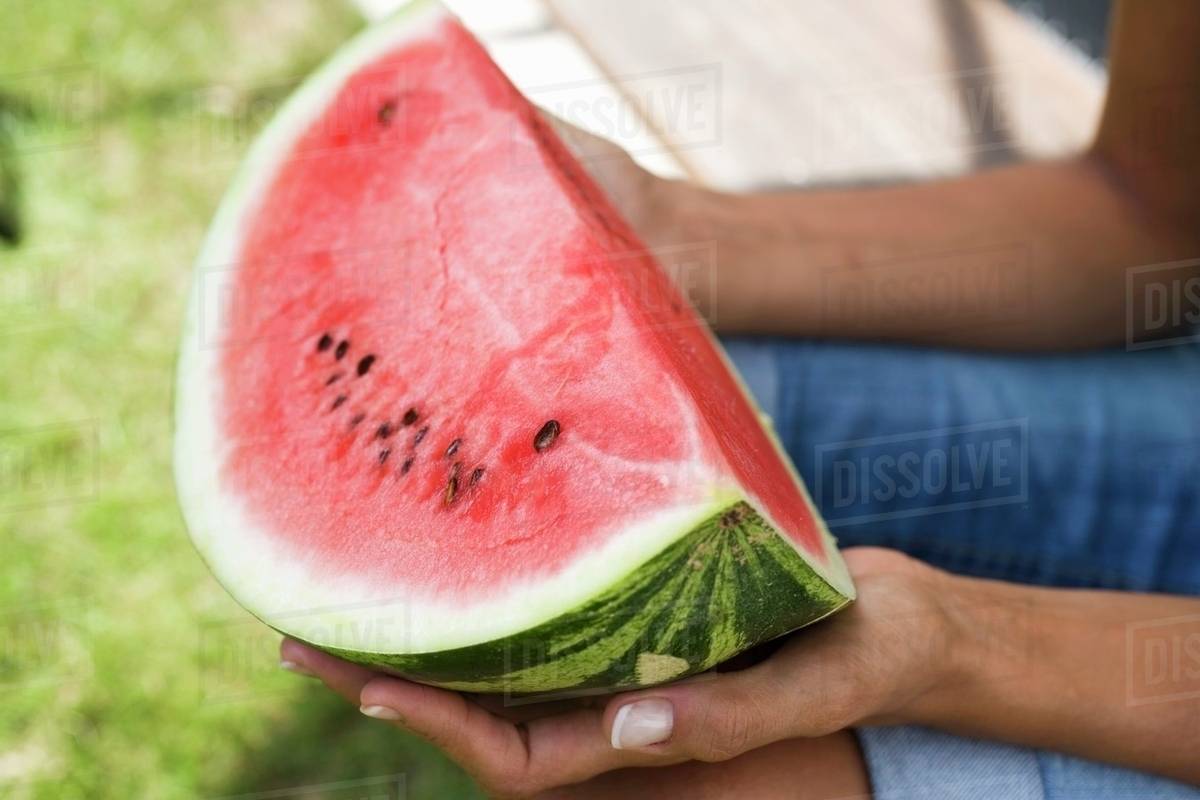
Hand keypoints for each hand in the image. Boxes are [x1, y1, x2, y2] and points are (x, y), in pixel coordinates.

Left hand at [281, 547, 954, 796]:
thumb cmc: (870, 658)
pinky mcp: (641, 614)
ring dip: (433, 625)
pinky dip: (503, 585)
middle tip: (307, 619)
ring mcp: (622, 658)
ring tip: (360, 575)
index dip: (432, 726)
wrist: (903, 623)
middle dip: (393, 671)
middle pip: (480, 704)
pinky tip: (473, 539)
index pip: (510, 754)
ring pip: (506, 655)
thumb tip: (631, 729)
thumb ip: (728, 720)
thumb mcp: (812, 688)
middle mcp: (612, 702)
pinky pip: (553, 607)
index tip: (359, 682)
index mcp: (638, 739)